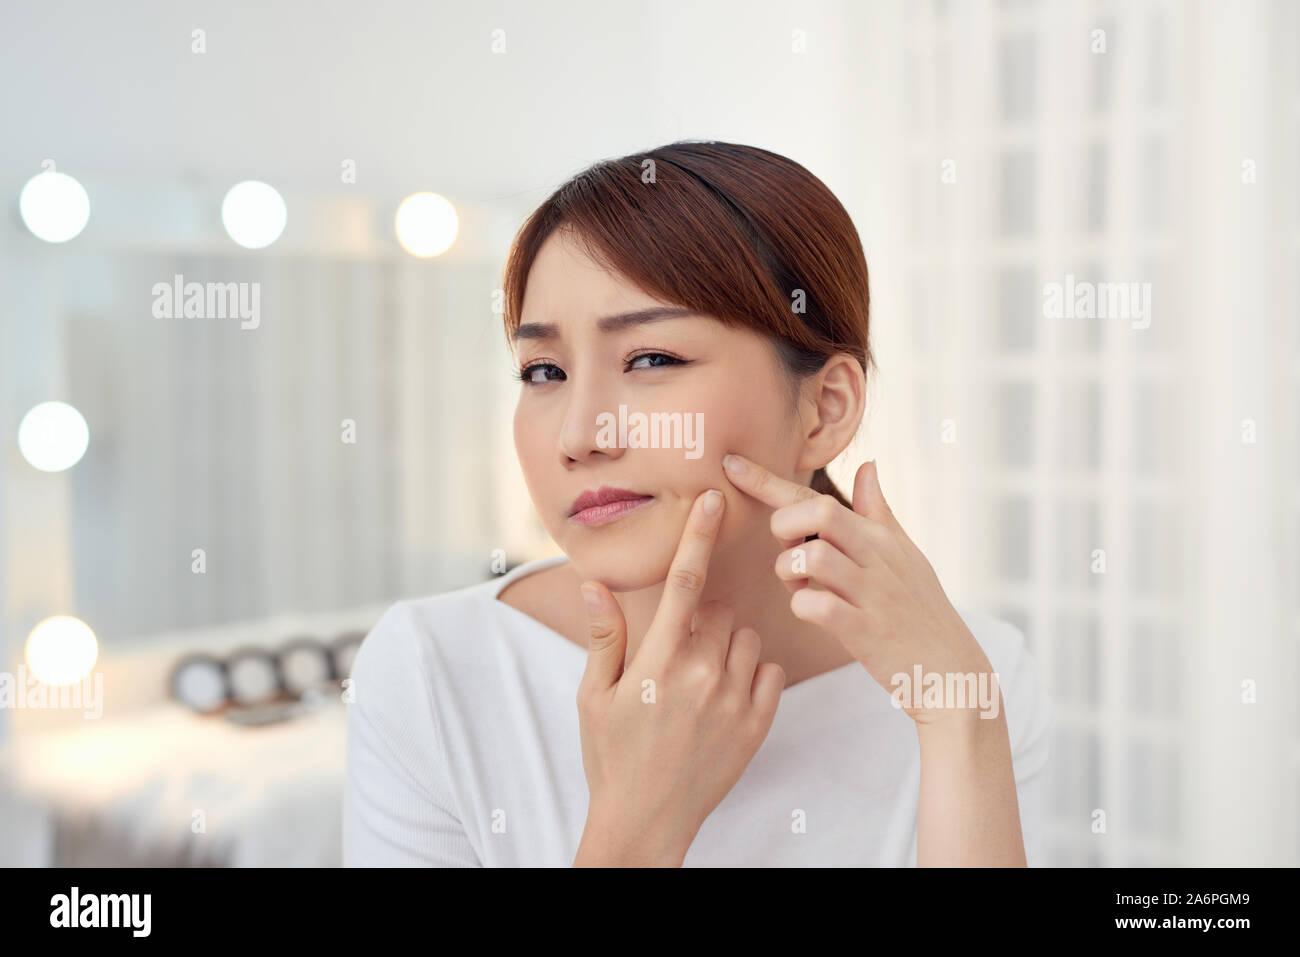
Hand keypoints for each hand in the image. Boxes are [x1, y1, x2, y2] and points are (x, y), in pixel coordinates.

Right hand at [573, 488, 785, 865]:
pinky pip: (771, 672)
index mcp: (657, 661)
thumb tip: (594, 583)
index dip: (698, 535)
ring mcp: (734, 701)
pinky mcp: (758, 725)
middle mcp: (700, 675)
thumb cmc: (612, 755)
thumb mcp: (593, 696)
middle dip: (706, 617)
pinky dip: (754, 674)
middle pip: (723, 609)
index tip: (713, 499)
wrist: (646, 821)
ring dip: (731, 644)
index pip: (684, 583)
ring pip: (750, 637)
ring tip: (702, 676)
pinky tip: (726, 696)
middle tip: (681, 649)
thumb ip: (603, 636)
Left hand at [721, 453, 995, 728]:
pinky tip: (810, 611)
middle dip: (785, 526)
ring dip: (789, 569)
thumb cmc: (920, 610)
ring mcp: (873, 593)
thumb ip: (878, 511)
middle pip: (820, 512)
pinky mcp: (867, 631)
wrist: (952, 671)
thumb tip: (866, 465)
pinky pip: (819, 606)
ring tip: (798, 585)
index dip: (770, 481)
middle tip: (789, 551)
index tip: (731, 465)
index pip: (820, 496)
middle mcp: (878, 557)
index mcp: (880, 536)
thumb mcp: (905, 554)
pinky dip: (802, 606)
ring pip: (813, 556)